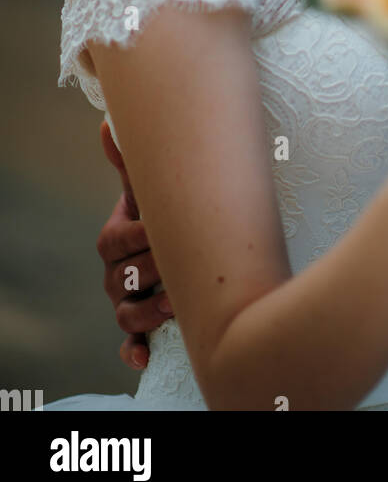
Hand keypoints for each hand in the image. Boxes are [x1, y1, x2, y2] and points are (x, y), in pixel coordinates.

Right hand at [97, 121, 172, 370]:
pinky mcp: (141, 328)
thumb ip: (133, 160)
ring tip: (173, 307)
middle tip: (181, 264)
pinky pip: (130, 345)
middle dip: (152, 272)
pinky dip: (134, 352)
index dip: (139, 236)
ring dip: (148, 314)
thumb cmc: (168, 208)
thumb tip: (107, 123)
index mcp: (116, 238)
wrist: (187, 240)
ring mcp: (127, 302)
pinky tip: (145, 358)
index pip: (115, 241)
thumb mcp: (151, 185)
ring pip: (126, 315)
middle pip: (123, 279)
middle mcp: (117, 273)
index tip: (163, 228)